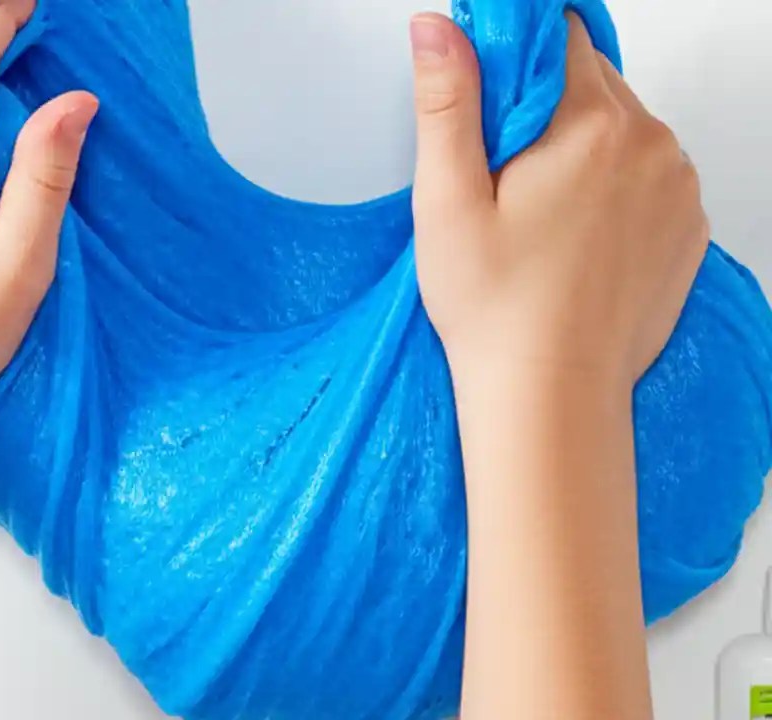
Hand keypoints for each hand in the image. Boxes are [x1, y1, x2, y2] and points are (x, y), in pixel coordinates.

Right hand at [410, 12, 707, 392]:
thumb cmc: (494, 306)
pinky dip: (615, 188)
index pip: (560, 40)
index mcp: (592, 126)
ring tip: (536, 214)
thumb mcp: (447, 200)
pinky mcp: (688, 226)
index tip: (488, 114)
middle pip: (594, 83)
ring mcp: (678, 188)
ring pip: (624, 129)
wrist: (550, 395)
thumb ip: (448, 101)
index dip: (514, 65)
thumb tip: (440, 26)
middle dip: (547, 110)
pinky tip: (574, 236)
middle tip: (502, 179)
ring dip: (583, 147)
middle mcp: (652, 145)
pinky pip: (649, 175)